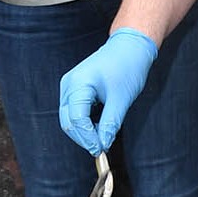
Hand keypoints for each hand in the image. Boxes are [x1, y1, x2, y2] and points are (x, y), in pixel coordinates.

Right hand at [58, 29, 158, 154]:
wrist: (129, 47)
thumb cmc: (127, 67)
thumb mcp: (121, 99)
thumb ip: (110, 123)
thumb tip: (103, 144)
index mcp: (78, 84)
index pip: (76, 119)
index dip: (87, 138)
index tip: (100, 150)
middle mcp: (69, 85)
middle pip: (68, 121)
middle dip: (83, 137)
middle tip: (100, 149)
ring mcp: (70, 86)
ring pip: (69, 118)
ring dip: (83, 131)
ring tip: (101, 138)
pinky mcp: (75, 89)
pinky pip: (74, 111)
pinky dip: (84, 122)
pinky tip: (98, 127)